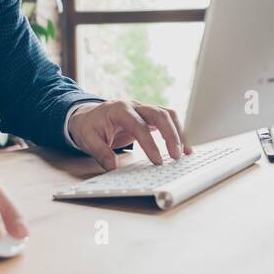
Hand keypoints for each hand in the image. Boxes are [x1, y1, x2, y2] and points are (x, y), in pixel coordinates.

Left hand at [67, 100, 193, 170]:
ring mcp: (143, 109)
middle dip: (171, 135)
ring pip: (168, 114)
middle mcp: (135, 106)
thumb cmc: (89, 126)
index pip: (139, 126)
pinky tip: (183, 147)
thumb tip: (113, 167)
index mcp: (119, 110)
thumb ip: (100, 153)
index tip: (157, 161)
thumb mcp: (88, 140)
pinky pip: (167, 120)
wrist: (87, 115)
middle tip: (177, 155)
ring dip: (179, 132)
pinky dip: (177, 131)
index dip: (150, 144)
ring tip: (185, 152)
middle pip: (159, 115)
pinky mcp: (149, 116)